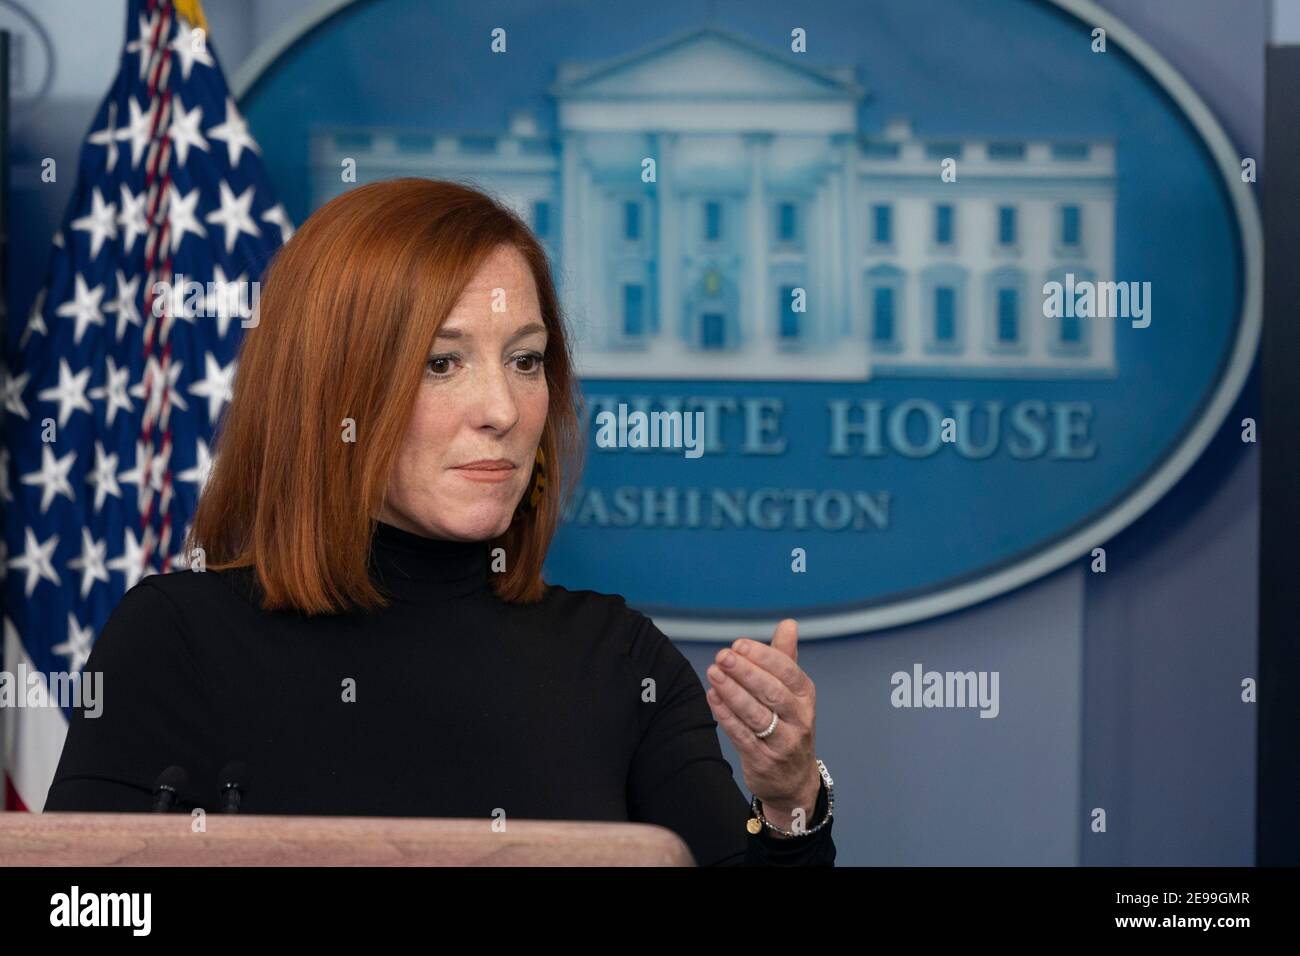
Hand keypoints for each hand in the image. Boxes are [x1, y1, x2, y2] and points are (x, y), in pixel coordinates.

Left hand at [705, 618, 819, 831]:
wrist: (794, 780)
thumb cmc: (788, 724)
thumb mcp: (793, 693)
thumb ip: (785, 658)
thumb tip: (788, 624)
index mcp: (806, 696)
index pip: (788, 671)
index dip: (763, 656)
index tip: (738, 644)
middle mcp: (800, 719)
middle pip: (772, 692)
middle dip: (746, 672)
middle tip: (722, 655)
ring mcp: (783, 742)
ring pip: (757, 714)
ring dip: (732, 692)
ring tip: (713, 673)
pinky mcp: (764, 760)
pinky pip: (743, 736)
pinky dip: (726, 716)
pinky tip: (713, 698)